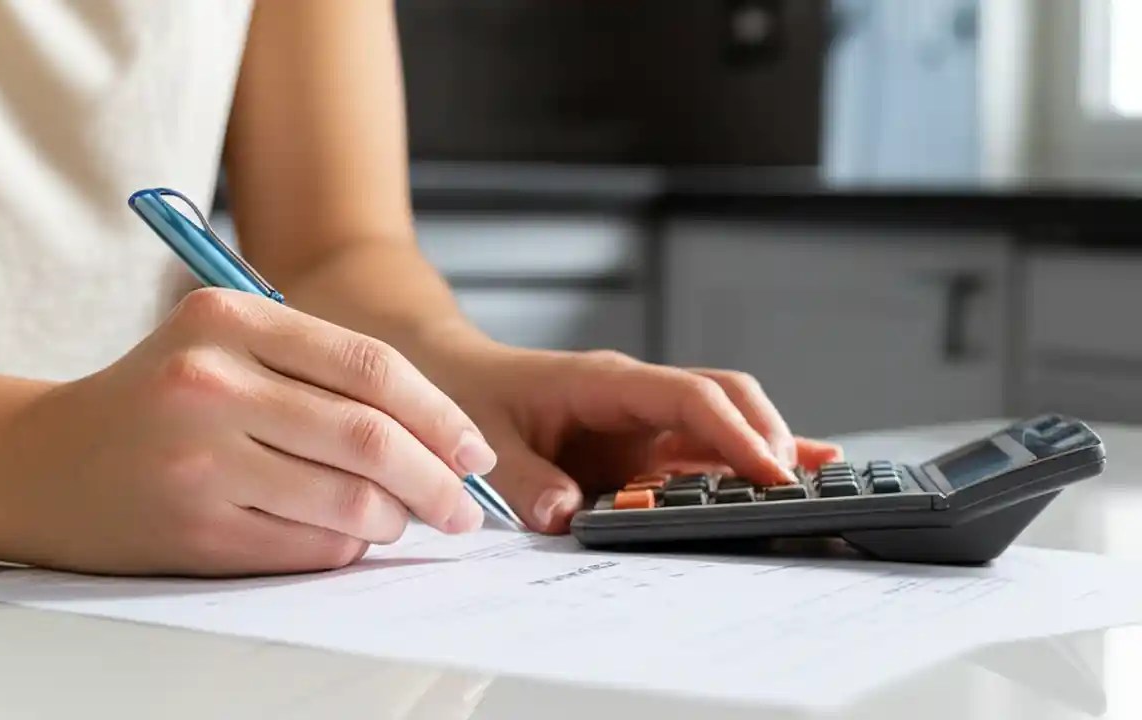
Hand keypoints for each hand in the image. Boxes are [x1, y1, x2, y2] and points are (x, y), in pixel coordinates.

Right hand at [0, 289, 497, 575]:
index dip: (440, 414)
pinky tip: (347, 537)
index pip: (371, 366)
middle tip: (464, 507)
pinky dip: (348, 547)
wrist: (43, 463)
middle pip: (372, 438)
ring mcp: (201, 458)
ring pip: (351, 501)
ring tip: (402, 520)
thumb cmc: (157, 400)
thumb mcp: (225, 345)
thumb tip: (439, 433)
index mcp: (229, 318)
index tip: (474, 450)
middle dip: (439, 481)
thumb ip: (320, 369)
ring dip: (397, 520)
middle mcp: (212, 381)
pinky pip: (311, 545)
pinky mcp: (195, 526)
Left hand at [418, 341, 842, 533]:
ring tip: (818, 486)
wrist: (460, 376)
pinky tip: (787, 481)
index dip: (733, 431)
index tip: (769, 469)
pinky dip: (744, 464)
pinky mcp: (643, 446)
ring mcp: (645, 421)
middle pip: (726, 399)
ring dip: (765, 450)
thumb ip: (527, 480)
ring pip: (725, 424)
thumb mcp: (487, 440)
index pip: (689, 396)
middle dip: (766, 436)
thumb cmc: (475, 396)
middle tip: (793, 487)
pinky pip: (704, 450)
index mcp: (607, 384)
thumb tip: (568, 515)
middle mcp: (638, 397)